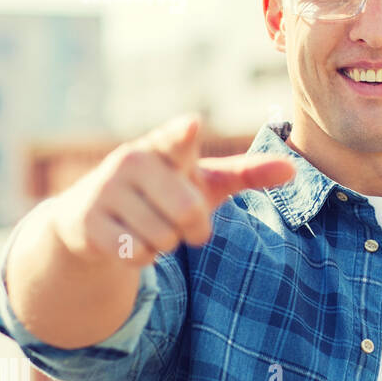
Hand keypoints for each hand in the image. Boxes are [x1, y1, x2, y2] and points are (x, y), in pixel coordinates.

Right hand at [50, 113, 295, 267]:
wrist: (90, 214)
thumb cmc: (162, 191)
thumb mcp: (204, 180)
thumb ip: (247, 174)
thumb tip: (294, 170)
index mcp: (165, 146)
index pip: (177, 138)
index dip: (184, 134)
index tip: (191, 125)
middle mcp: (132, 160)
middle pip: (188, 211)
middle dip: (194, 227)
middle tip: (181, 220)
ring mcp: (105, 190)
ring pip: (163, 237)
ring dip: (165, 242)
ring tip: (149, 225)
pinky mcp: (87, 221)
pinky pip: (135, 252)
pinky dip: (141, 256)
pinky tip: (128, 238)